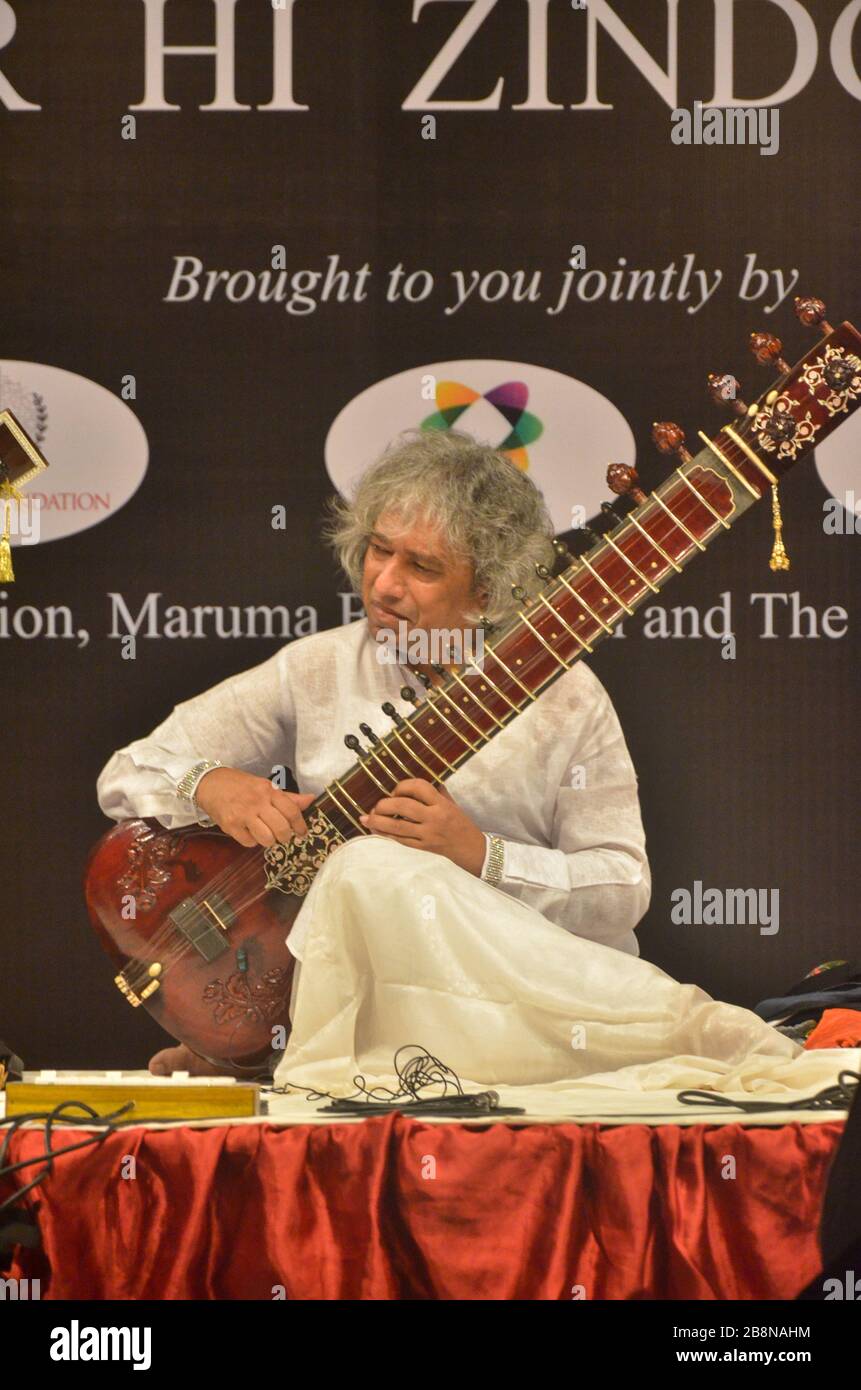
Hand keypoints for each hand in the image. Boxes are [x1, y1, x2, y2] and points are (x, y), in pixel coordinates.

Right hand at [194, 767, 315, 848]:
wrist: (210, 783)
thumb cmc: (241, 785)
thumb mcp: (265, 786)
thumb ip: (287, 797)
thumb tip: (310, 800)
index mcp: (269, 791)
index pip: (292, 811)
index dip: (300, 825)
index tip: (303, 833)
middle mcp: (257, 802)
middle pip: (281, 828)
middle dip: (285, 837)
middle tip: (283, 836)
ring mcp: (243, 814)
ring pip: (267, 839)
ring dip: (269, 841)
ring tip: (266, 835)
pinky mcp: (230, 825)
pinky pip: (249, 842)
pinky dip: (252, 841)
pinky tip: (249, 832)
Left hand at [359, 778, 486, 876]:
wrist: (472, 849)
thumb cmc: (461, 824)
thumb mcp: (452, 804)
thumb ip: (435, 793)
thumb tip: (414, 784)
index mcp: (441, 803)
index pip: (418, 787)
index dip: (402, 786)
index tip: (395, 790)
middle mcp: (434, 817)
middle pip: (404, 806)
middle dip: (385, 804)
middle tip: (377, 805)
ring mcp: (427, 834)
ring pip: (398, 826)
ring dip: (378, 821)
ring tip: (365, 818)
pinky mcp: (423, 848)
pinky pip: (400, 841)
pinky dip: (385, 834)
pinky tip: (375, 830)